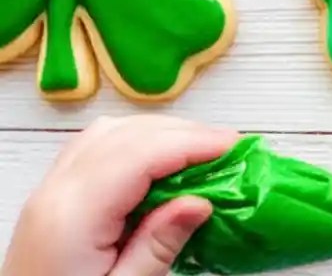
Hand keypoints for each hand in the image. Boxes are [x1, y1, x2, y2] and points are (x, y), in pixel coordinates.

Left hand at [1, 115, 238, 275]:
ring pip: (109, 132)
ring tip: (200, 154)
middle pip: (127, 134)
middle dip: (184, 133)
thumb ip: (158, 246)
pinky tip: (160, 162)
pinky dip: (134, 142)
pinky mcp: (51, 199)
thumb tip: (200, 202)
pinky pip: (94, 147)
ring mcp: (49, 192)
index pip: (141, 154)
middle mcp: (55, 193)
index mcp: (74, 217)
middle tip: (229, 151)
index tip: (236, 147)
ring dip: (160, 133)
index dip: (193, 142)